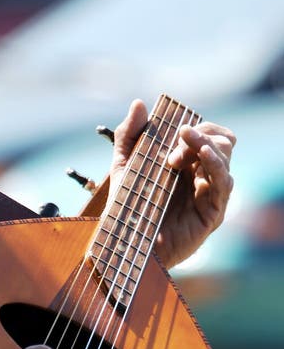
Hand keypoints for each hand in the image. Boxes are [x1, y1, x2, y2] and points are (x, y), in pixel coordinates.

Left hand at [110, 99, 235, 268]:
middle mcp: (201, 177)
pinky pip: (225, 183)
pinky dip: (217, 164)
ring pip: (225, 157)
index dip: (194, 128)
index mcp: (186, 165)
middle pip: (221, 141)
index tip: (174, 130)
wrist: (124, 245)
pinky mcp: (212, 213)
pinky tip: (203, 154)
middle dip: (199, 136)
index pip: (206, 134)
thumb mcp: (123, 167)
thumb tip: (139, 103)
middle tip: (175, 146)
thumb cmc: (125, 210)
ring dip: (205, 146)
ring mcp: (209, 195)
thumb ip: (129, 135)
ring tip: (178, 154)